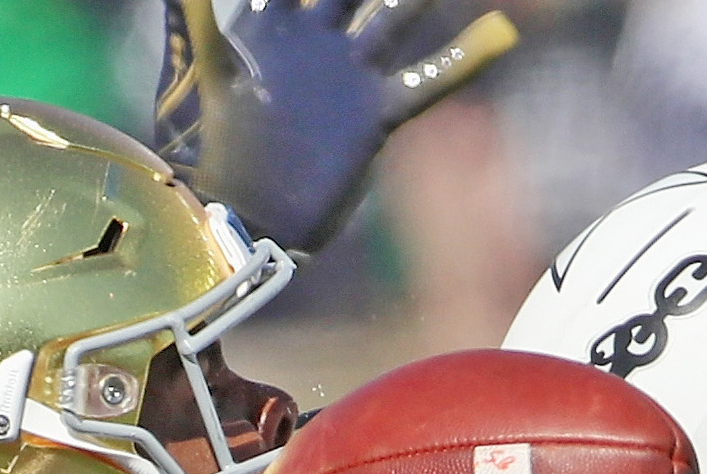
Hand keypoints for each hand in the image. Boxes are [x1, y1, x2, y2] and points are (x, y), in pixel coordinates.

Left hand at [155, 0, 518, 253]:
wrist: (252, 220)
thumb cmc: (227, 152)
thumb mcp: (212, 73)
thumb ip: (203, 19)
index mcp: (277, 25)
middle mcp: (320, 41)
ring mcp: (351, 75)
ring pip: (395, 17)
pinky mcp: (376, 114)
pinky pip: (426, 83)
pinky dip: (463, 59)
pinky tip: (503, 31)